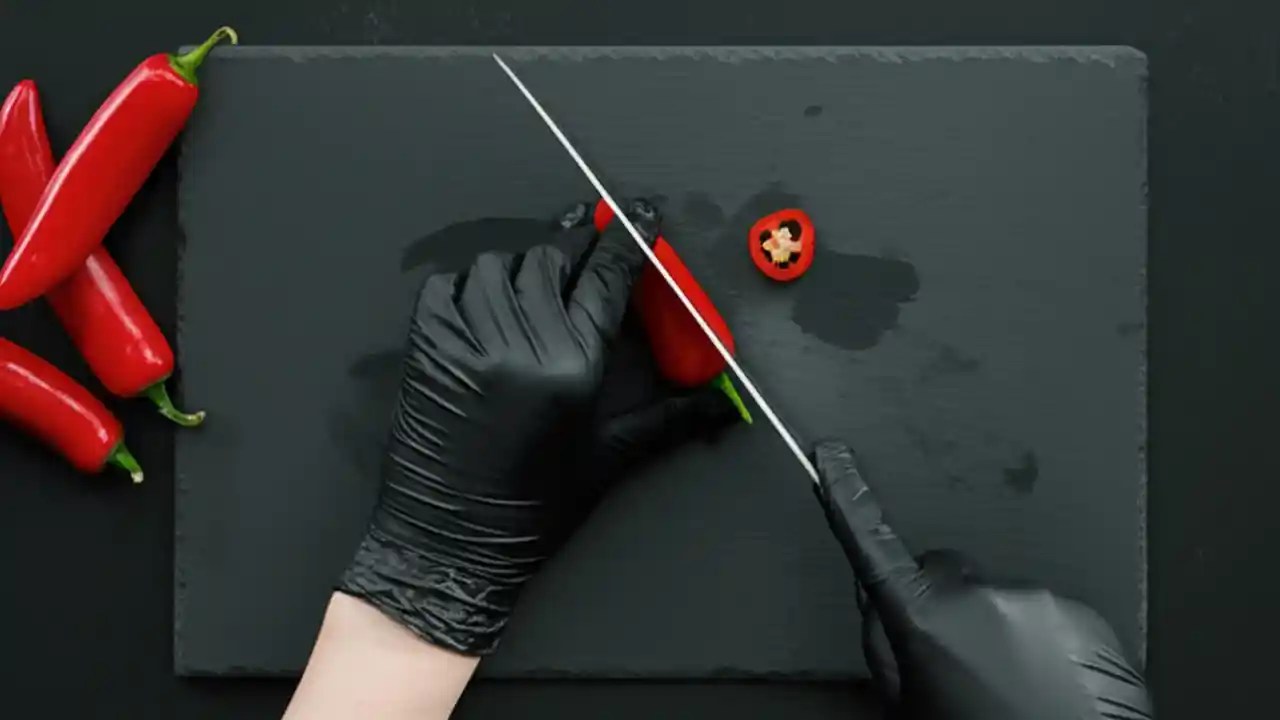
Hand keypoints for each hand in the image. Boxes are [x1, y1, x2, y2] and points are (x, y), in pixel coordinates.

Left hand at [337, 200, 739, 655]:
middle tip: (588, 238)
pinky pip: (445, 286)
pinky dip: (465, 283)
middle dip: (576, 243)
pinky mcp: (426, 348)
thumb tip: (722, 404)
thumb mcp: (610, 458)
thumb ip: (669, 419)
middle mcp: (521, 346)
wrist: (453, 544)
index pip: (606, 278)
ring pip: (499, 265)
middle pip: (554, 260)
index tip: (637, 215)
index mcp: (573, 367)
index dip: (627, 238)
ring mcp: (468, 343)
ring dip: (521, 264)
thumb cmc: (532, 508)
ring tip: (535, 281)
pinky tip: (483, 299)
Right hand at [812, 440, 1152, 719]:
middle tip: (956, 662)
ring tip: (1011, 688)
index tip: (831, 454)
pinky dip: (1043, 643)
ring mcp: (1039, 602)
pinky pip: (1048, 616)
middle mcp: (981, 597)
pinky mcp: (1085, 616)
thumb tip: (878, 604)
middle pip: (944, 573)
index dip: (846, 495)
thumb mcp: (907, 704)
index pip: (872, 543)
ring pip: (999, 598)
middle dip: (944, 603)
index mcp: (927, 620)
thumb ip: (885, 644)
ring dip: (999, 630)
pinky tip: (1045, 685)